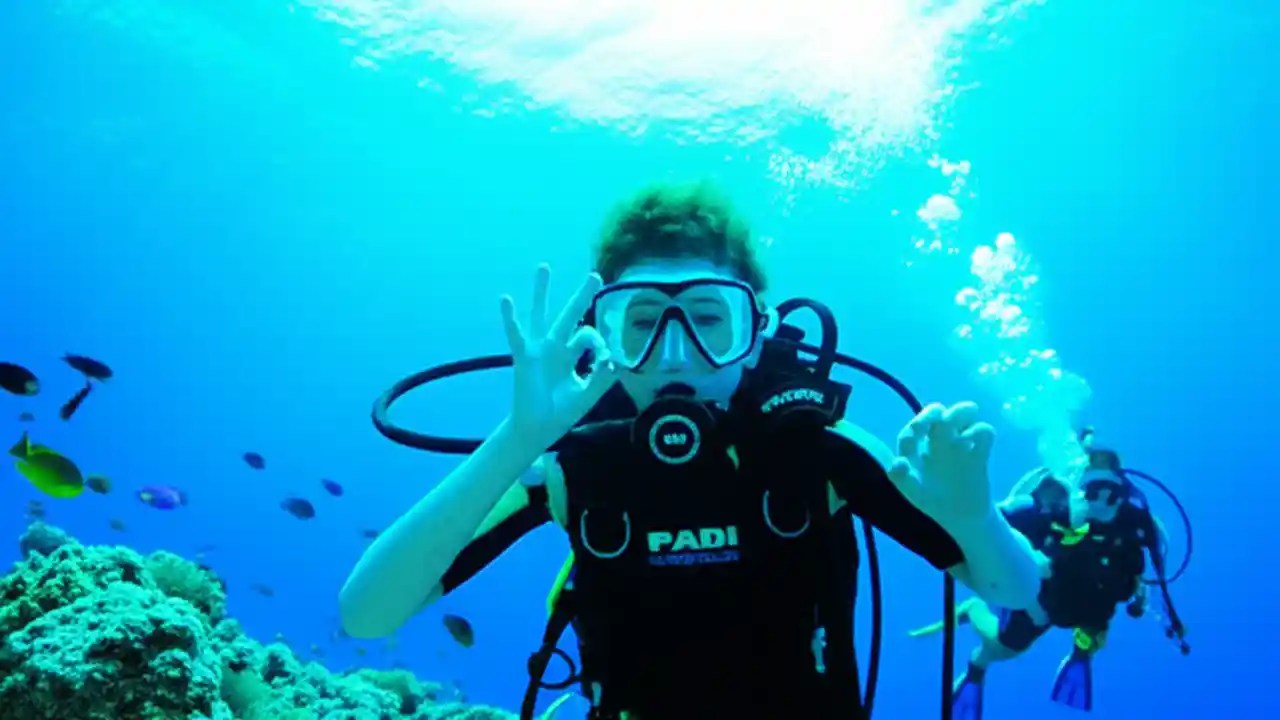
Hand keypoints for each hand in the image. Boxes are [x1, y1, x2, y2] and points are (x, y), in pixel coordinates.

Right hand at [500, 264, 618, 448]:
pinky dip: (510, 318)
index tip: (605, 361)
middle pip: (570, 315)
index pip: (589, 337)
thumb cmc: (561, 412)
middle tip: (595, 275)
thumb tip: (615, 360)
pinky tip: (506, 299)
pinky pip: (516, 334)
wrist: (538, 429)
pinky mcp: (524, 357)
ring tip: (544, 266)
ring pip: (541, 314)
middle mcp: (555, 347)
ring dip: (542, 291)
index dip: (600, 344)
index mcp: (571, 355)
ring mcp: (538, 350)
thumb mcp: (588, 395)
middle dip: (582, 295)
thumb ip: (602, 379)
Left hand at [887, 401, 995, 532]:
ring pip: (958, 419)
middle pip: (934, 419)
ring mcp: (956, 444)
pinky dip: (983, 433)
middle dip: (935, 412)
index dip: (914, 428)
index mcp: (915, 451)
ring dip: (961, 412)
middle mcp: (933, 442)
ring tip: (969, 412)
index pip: (911, 433)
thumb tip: (898, 463)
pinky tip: (981, 445)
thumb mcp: (915, 494)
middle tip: (940, 412)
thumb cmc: (932, 501)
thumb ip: (902, 479)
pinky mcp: (978, 451)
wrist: (962, 516)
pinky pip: (982, 434)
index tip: (919, 427)